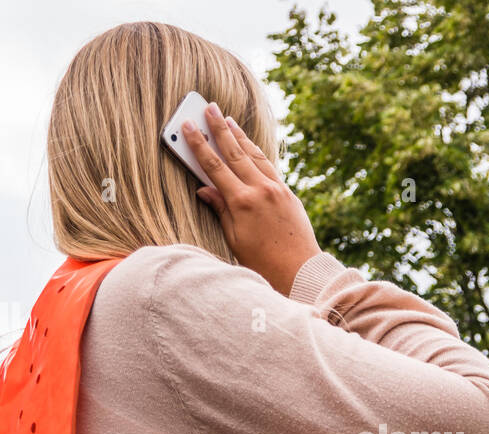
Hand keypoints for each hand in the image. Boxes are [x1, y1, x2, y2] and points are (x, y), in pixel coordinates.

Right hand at [182, 104, 321, 296]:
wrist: (300, 270)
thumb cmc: (262, 262)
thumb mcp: (234, 238)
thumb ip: (221, 210)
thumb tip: (204, 189)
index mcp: (242, 202)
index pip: (214, 166)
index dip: (199, 145)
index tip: (189, 126)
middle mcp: (261, 190)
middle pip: (235, 152)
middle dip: (219, 128)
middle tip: (208, 107)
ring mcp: (277, 189)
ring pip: (254, 155)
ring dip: (239, 136)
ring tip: (228, 119)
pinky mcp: (288, 194)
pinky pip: (269, 167)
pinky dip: (257, 153)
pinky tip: (249, 146)